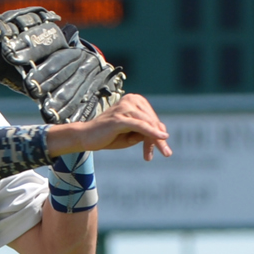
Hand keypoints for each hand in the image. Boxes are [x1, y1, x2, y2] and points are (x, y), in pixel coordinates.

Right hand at [47, 95, 171, 159]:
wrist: (86, 138)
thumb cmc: (108, 136)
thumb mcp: (131, 135)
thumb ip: (145, 132)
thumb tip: (162, 134)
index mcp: (134, 100)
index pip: (152, 117)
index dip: (158, 133)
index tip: (163, 149)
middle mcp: (131, 100)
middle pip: (152, 120)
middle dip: (159, 138)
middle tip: (167, 153)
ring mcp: (124, 108)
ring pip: (148, 124)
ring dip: (156, 140)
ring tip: (163, 152)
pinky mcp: (120, 118)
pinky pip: (140, 126)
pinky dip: (152, 133)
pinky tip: (162, 138)